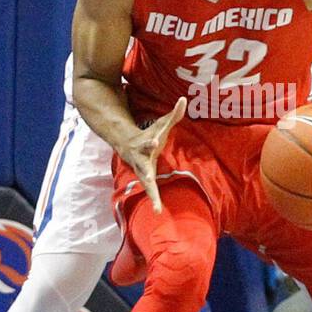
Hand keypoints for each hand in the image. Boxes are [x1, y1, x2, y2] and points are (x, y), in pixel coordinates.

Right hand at [115, 97, 185, 211]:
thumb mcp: (160, 125)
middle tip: (150, 183)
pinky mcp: (144, 179)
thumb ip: (174, 114)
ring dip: (152, 195)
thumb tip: (185, 99)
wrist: (125, 144)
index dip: (150, 141)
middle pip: (143, 168)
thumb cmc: (148, 134)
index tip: (153, 140)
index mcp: (145, 145)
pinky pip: (150, 192)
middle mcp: (140, 160)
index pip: (148, 142)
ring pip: (146, 184)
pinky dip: (154, 201)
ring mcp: (141, 171)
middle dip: (147, 175)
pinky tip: (159, 211)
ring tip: (158, 209)